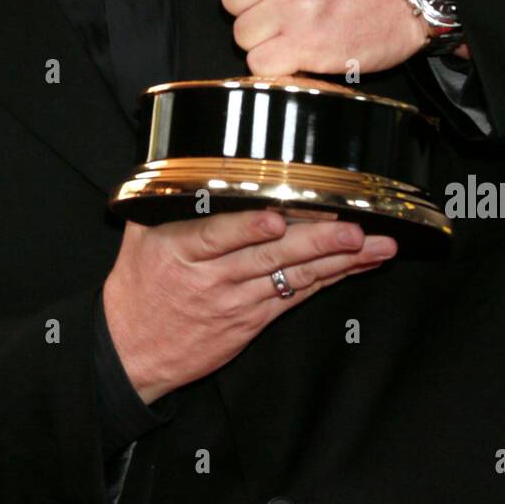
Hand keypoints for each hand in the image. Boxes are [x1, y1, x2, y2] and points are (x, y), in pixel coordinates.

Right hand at [102, 210, 396, 402]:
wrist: (130, 353)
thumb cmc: (137, 286)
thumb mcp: (138, 235)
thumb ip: (161, 198)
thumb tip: (177, 150)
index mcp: (178, 251)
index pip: (216, 237)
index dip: (247, 229)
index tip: (275, 220)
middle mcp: (209, 278)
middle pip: (267, 258)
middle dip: (315, 243)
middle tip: (353, 231)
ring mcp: (235, 303)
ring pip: (291, 278)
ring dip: (337, 262)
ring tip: (374, 246)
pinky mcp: (252, 322)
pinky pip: (295, 298)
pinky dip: (328, 280)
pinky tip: (357, 267)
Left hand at [204, 0, 428, 76]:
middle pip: (230, 0)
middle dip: (254, 6)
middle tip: (286, 5)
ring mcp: (294, 6)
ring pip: (242, 34)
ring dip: (264, 37)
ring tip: (297, 26)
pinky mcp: (305, 45)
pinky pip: (258, 62)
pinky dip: (275, 62)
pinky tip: (299, 48)